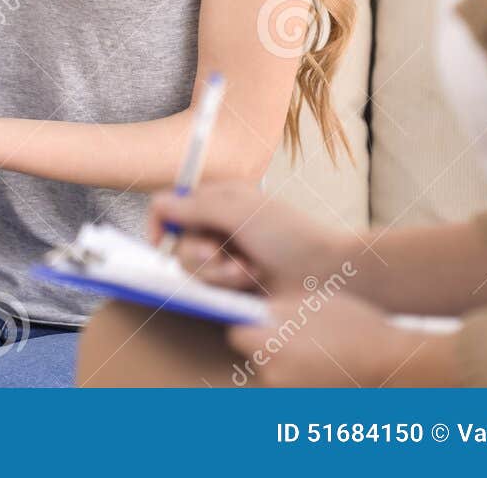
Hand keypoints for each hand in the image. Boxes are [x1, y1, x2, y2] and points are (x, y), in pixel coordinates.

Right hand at [148, 181, 349, 294]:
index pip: (171, 206)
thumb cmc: (290, 236)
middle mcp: (220, 226)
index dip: (160, 224)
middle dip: (198, 253)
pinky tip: (253, 281)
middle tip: (221, 254)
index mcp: (220, 199)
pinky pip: (211, 288)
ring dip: (218, 272)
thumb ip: (194, 207)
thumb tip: (158, 205)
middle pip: (178, 243)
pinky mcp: (235, 283)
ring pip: (192, 269)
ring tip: (248, 271)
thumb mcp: (240, 212)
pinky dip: (228, 285)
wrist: (328, 274)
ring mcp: (228, 256)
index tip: (161, 242)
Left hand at [227, 291, 418, 386]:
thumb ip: (278, 310)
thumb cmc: (356, 328)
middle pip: (258, 359)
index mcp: (269, 345)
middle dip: (272, 349)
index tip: (259, 325)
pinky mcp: (307, 410)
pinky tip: (329, 373)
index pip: (237, 337)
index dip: (248, 328)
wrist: (393, 364)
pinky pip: (297, 391)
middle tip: (299, 340)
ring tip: (320, 356)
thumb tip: (259, 312)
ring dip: (290, 367)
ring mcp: (290, 396)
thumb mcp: (311, 304)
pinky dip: (307, 384)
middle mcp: (273, 375)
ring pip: (279, 376)